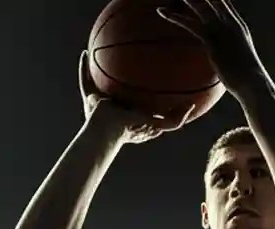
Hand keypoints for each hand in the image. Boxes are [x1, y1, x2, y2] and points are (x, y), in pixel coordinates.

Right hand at [78, 51, 193, 143]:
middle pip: (116, 84)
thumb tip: (192, 106)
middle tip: (124, 57)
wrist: (109, 132)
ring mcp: (99, 100)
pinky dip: (82, 68)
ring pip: (96, 80)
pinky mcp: (88, 97)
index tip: (147, 71)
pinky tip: (83, 55)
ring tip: (97, 50)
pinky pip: (83, 79)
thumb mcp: (159, 124)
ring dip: (95, 67)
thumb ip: (175, 119)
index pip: (135, 95)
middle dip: (119, 73)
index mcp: (130, 110)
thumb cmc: (133, 127)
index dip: (139, 85)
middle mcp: (114, 104)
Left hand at [157, 0, 267, 95]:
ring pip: (200, 7)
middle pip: (212, 0)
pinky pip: (190, 24)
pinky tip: (162, 12)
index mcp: (238, 25)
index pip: (223, 3)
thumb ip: (233, 53)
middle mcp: (230, 23)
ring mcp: (221, 29)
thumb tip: (229, 60)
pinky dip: (175, 17)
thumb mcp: (242, 60)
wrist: (252, 82)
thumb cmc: (248, 76)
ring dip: (186, 0)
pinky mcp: (212, 39)